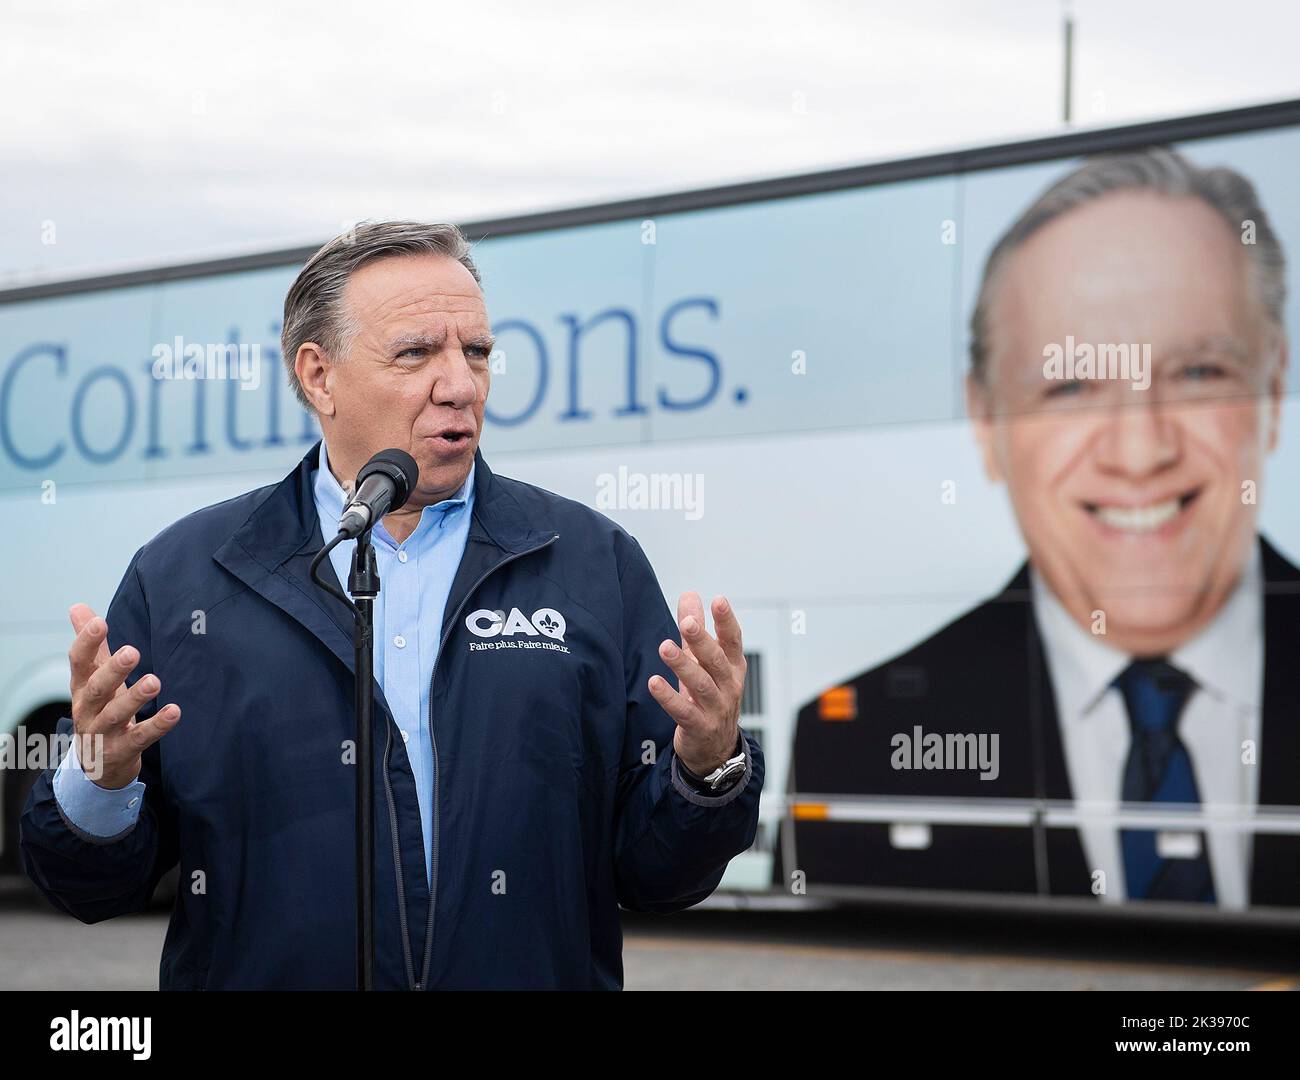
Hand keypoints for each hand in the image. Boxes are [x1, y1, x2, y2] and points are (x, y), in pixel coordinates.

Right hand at [67, 603, 181, 789]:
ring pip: (115, 715)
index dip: (86, 642)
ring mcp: (102, 733)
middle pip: (96, 689)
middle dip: (113, 670)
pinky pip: (139, 738)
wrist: (98, 765)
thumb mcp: (92, 678)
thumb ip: (91, 644)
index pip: (79, 662)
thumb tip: (77, 606)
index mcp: (81, 687)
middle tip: (132, 651)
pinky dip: (157, 726)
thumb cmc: (99, 710)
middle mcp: (87, 709)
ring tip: (155, 681)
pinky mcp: (121, 751)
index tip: (100, 622)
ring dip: (134, 698)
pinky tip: (175, 712)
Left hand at [647, 592, 745, 775]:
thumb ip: (697, 629)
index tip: (718, 601)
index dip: (727, 621)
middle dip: (702, 640)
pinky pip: (684, 711)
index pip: (733, 641)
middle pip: (716, 660)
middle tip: (686, 623)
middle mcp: (728, 686)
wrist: (715, 748)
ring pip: (701, 684)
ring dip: (683, 665)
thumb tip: (690, 595)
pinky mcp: (700, 727)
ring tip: (665, 648)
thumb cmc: (709, 696)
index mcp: (732, 667)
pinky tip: (654, 683)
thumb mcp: (705, 662)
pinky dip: (669, 697)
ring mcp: (716, 708)